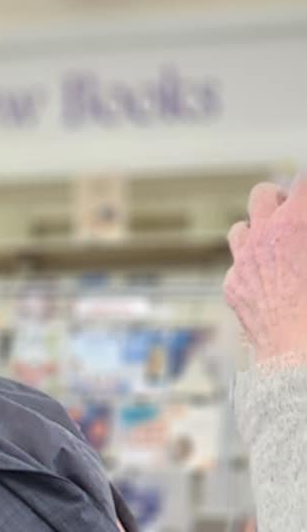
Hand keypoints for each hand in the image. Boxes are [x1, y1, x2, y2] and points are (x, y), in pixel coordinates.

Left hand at [225, 178, 306, 361]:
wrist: (296, 349)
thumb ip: (306, 231)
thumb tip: (303, 231)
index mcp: (295, 222)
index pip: (302, 181)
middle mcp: (264, 234)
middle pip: (262, 194)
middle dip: (278, 199)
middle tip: (292, 214)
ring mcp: (243, 260)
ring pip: (240, 228)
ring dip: (256, 231)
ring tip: (274, 244)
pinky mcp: (232, 285)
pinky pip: (236, 266)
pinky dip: (249, 268)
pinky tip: (266, 281)